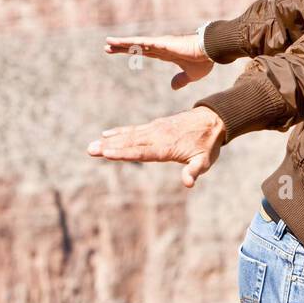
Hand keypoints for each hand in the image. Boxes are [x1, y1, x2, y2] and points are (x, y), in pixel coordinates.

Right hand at [87, 107, 225, 187]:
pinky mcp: (155, 126)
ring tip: (92, 145)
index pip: (143, 152)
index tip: (108, 153)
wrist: (213, 120)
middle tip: (90, 150)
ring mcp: (155, 129)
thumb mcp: (205, 160)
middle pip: (130, 143)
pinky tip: (106, 134)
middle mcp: (158, 137)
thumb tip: (188, 183)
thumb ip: (194, 171)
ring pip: (129, 135)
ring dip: (110, 140)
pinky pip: (134, 129)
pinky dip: (120, 132)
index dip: (125, 153)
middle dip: (110, 147)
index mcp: (167, 147)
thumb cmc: (208, 144)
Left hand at [104, 32, 212, 89]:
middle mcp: (161, 47)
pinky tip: (121, 42)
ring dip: (122, 43)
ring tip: (107, 42)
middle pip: (137, 46)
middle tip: (107, 47)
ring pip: (137, 43)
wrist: (211, 51)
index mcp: (166, 54)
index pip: (144, 52)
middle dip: (122, 47)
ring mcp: (161, 44)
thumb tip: (173, 87)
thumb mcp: (191, 75)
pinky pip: (143, 43)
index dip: (131, 51)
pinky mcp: (163, 43)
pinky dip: (131, 42)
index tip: (119, 52)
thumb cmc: (204, 60)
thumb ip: (181, 80)